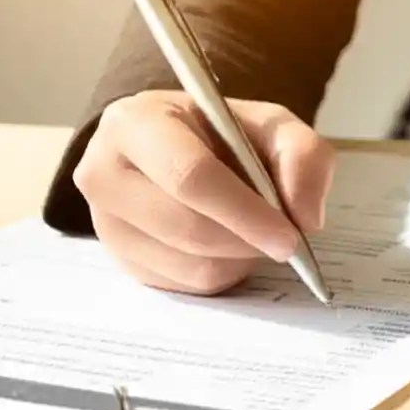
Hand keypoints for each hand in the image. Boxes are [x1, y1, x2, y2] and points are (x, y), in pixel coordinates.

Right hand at [73, 90, 334, 294]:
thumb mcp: (271, 125)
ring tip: (251, 229)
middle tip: (287, 242)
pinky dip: (224, 272)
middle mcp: (103, 174)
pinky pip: (187, 286)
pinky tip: (228, 244)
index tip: (290, 236)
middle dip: (248, 241)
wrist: (178, 149)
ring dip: (240, 258)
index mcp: (135, 123)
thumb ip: (302, 157)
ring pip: (190, 265)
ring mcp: (107, 225)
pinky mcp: (122, 263)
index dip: (245, 212)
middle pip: (187, 228)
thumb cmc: (222, 134)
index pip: (189, 175)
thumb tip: (306, 218)